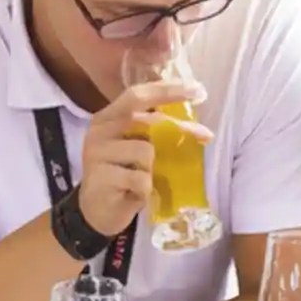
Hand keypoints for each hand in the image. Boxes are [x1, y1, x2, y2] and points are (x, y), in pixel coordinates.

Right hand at [79, 80, 208, 235]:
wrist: (95, 212)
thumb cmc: (121, 176)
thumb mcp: (135, 147)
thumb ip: (153, 131)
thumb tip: (196, 127)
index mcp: (107, 117)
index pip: (137, 95)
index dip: (167, 90)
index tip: (196, 89)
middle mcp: (99, 131)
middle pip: (144, 120)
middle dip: (178, 127)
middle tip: (204, 135)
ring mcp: (97, 154)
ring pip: (146, 151)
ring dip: (152, 169)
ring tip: (141, 179)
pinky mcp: (101, 178)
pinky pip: (141, 179)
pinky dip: (145, 189)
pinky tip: (133, 194)